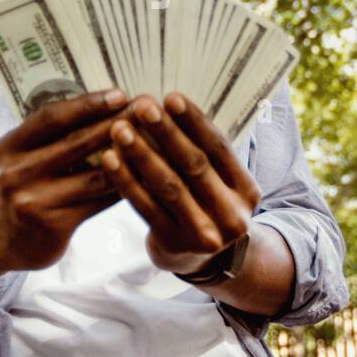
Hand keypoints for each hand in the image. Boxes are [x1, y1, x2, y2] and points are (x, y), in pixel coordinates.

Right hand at [0, 88, 132, 271]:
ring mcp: (33, 201)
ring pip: (94, 175)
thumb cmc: (25, 188)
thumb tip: (106, 106)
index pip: (51, 118)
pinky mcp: (53, 225)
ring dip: (128, 157)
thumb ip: (53, 137)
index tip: (120, 94)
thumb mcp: (24, 158)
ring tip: (155, 142)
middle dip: (116, 124)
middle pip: (76, 142)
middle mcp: (16, 172)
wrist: (4, 241)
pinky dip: (123, 187)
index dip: (87, 104)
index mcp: (8, 147)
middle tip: (147, 111)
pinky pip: (98, 201)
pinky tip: (144, 176)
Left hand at [100, 92, 261, 276]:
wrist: (203, 259)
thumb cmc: (206, 203)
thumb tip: (167, 103)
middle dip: (166, 133)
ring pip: (168, 187)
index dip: (195, 122)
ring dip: (141, 154)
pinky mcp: (172, 244)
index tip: (171, 97)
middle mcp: (231, 214)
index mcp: (246, 190)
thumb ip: (202, 151)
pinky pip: (145, 207)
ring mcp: (203, 233)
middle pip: (194, 166)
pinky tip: (109, 159)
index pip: (219, 149)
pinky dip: (126, 181)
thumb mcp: (219, 181)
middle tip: (142, 106)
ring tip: (120, 129)